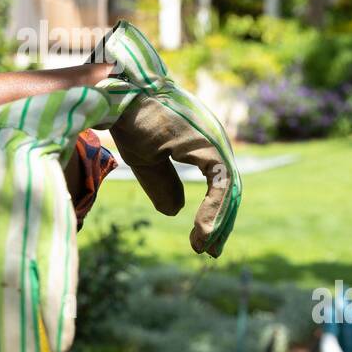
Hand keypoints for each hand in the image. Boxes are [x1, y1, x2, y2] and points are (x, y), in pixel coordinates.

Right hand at [88, 21, 241, 256]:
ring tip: (206, 247)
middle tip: (210, 251)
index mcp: (201, 142)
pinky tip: (202, 233)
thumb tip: (176, 212)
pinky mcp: (210, 147)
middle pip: (227, 189)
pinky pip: (221, 185)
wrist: (123, 99)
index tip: (202, 239)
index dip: (213, 212)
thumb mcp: (147, 161)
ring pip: (228, 190)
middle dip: (220, 222)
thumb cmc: (132, 122)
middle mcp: (214, 141)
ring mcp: (215, 142)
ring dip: (218, 222)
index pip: (217, 183)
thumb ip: (163, 184)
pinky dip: (214, 211)